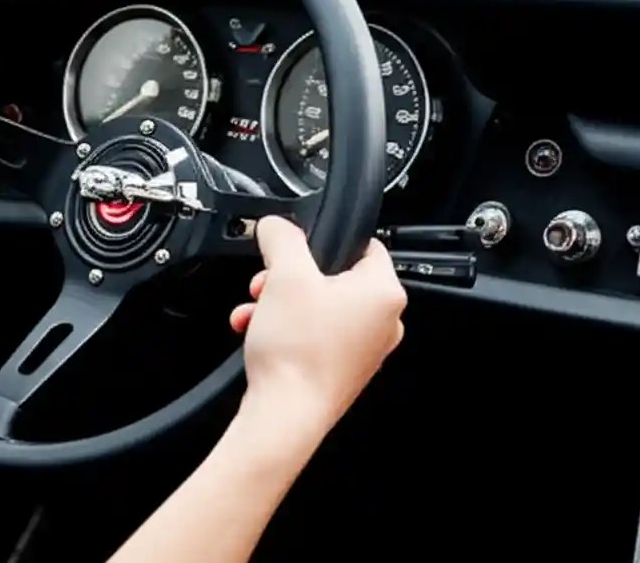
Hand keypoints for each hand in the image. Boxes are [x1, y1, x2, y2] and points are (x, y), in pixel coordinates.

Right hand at [229, 217, 405, 433]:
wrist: (285, 415)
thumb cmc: (298, 354)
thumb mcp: (285, 275)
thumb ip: (282, 236)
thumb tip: (276, 224)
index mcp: (384, 293)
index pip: (363, 244)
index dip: (322, 240)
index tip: (293, 247)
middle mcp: (383, 322)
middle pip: (333, 277)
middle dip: (289, 277)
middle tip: (266, 283)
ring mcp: (363, 349)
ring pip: (318, 307)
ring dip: (281, 303)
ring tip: (255, 311)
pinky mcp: (341, 369)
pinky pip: (313, 335)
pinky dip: (285, 328)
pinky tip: (257, 331)